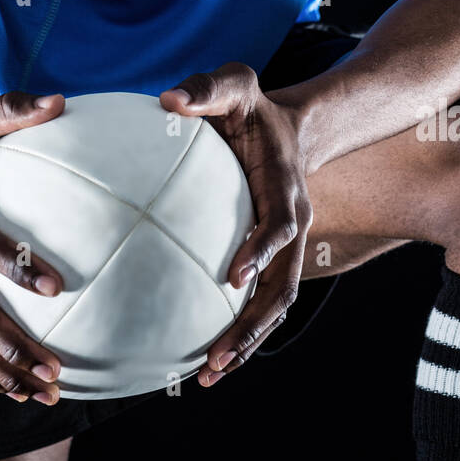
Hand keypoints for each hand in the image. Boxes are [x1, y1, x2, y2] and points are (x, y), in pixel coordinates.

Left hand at [159, 63, 310, 386]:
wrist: (286, 129)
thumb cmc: (252, 107)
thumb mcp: (235, 84)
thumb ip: (206, 88)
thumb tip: (168, 99)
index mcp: (285, 190)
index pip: (280, 227)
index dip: (261, 251)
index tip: (234, 276)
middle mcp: (291, 227)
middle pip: (282, 290)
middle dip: (253, 328)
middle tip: (216, 358)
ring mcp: (283, 250)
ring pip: (273, 308)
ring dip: (245, 344)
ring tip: (207, 376)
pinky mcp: (266, 261)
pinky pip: (255, 303)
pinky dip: (235, 332)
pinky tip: (197, 357)